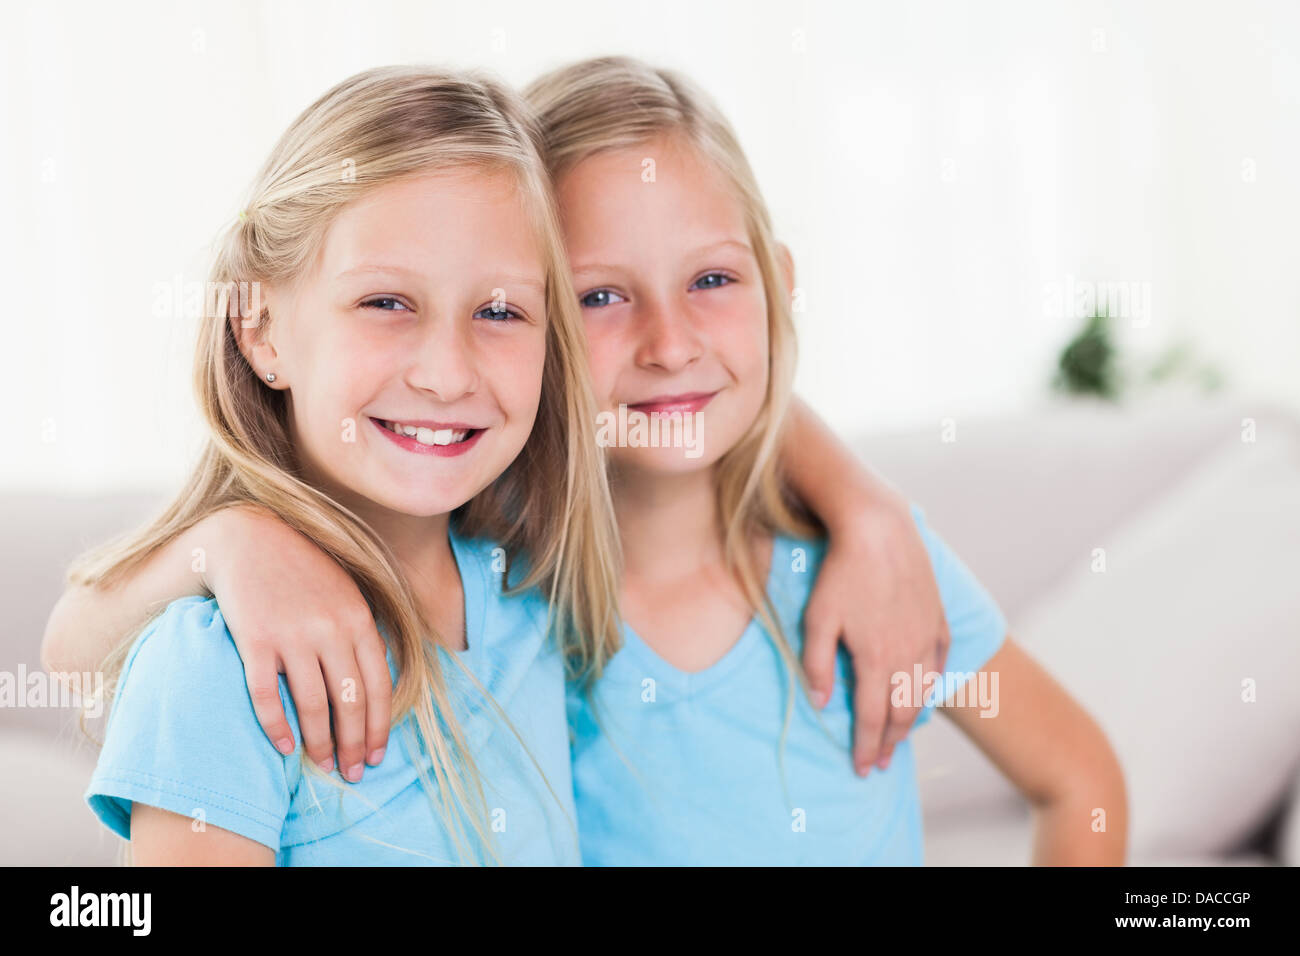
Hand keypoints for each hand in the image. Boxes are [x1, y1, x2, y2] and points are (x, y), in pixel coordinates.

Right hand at [200, 504, 391, 780]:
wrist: (249, 538)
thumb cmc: (302, 570)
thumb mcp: (345, 594)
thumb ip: (360, 635)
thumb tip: (373, 686)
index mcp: (358, 620)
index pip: (378, 686)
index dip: (379, 726)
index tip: (376, 755)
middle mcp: (330, 630)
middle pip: (349, 702)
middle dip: (353, 744)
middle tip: (352, 774)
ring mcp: (292, 636)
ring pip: (312, 705)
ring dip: (319, 743)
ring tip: (322, 767)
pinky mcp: (255, 640)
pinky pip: (266, 695)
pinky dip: (276, 725)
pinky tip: (282, 746)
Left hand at [801, 496, 949, 775]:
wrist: (879, 529)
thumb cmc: (840, 572)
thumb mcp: (816, 618)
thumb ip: (816, 664)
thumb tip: (820, 704)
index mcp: (876, 660)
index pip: (871, 718)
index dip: (865, 747)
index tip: (861, 769)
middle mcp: (907, 655)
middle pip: (901, 712)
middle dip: (889, 742)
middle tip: (880, 763)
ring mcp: (926, 636)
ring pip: (923, 691)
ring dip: (910, 719)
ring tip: (899, 737)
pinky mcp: (936, 617)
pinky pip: (938, 662)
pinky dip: (930, 684)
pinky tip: (922, 691)